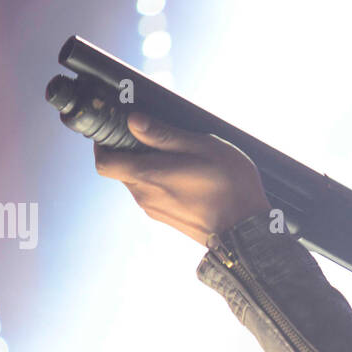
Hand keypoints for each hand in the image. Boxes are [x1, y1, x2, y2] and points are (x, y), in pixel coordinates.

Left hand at [93, 112, 271, 244]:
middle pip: (120, 170)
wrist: (248, 230)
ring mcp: (155, 210)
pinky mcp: (166, 218)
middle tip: (155, 135)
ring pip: (137, 181)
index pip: (104, 162)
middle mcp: (145, 196)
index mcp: (148, 176)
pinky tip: (186, 175)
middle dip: (129, 150)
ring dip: (148, 166)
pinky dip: (159, 181)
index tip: (116, 128)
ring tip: (178, 156)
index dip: (103, 143)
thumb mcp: (203, 147)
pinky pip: (151, 193)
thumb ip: (164, 135)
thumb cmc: (232, 186)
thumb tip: (133, 121)